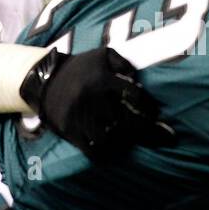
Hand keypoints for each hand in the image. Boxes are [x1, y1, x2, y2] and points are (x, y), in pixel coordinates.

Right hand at [21, 47, 174, 160]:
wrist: (45, 80)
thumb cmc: (81, 68)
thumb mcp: (103, 55)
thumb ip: (125, 64)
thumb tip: (139, 81)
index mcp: (102, 79)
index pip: (134, 96)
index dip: (148, 108)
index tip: (155, 115)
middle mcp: (91, 98)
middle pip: (125, 120)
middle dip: (145, 130)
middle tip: (163, 137)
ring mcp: (79, 116)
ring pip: (109, 138)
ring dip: (123, 141)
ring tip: (132, 141)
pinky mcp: (70, 131)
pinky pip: (92, 150)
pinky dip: (105, 154)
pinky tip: (113, 151)